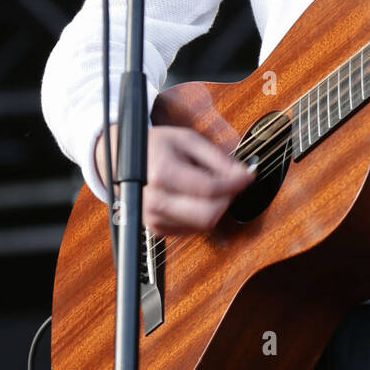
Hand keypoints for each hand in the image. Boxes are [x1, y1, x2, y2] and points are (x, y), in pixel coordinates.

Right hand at [95, 124, 255, 234]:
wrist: (121, 160)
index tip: (248, 176)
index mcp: (162, 174)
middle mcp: (155, 201)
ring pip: (203, 225)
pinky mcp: (156, 229)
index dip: (235, 184)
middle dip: (227, 199)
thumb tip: (243, 174)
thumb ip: (216, 158)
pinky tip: (195, 198)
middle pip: (209, 214)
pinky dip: (201, 215)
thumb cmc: (156, 146)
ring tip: (209, 186)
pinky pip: (192, 230)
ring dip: (216, 208)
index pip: (210, 188)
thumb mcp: (187, 140)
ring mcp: (154, 218)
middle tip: (231, 183)